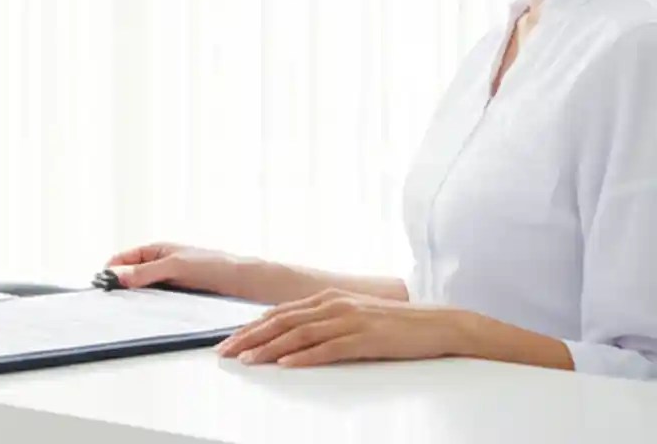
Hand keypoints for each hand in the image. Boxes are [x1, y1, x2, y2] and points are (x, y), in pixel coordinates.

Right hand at [105, 243, 244, 295]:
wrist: (240, 282)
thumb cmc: (212, 266)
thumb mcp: (174, 266)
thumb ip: (145, 272)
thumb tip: (117, 276)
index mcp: (155, 249)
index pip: (122, 258)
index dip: (110, 270)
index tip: (101, 285)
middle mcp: (159, 263)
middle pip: (129, 274)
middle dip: (119, 285)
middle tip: (110, 301)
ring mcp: (167, 280)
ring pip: (140, 289)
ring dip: (133, 297)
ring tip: (125, 309)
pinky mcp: (176, 295)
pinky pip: (154, 300)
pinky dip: (146, 305)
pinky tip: (144, 314)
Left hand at [215, 288, 461, 366]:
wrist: (437, 323)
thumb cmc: (394, 323)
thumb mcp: (352, 315)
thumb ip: (322, 321)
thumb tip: (290, 336)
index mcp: (327, 298)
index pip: (279, 313)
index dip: (251, 327)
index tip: (228, 340)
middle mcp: (334, 304)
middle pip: (281, 322)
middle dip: (249, 337)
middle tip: (224, 352)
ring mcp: (349, 320)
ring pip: (299, 335)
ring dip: (268, 348)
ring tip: (246, 360)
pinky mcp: (365, 338)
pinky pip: (328, 349)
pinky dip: (304, 357)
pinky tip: (286, 365)